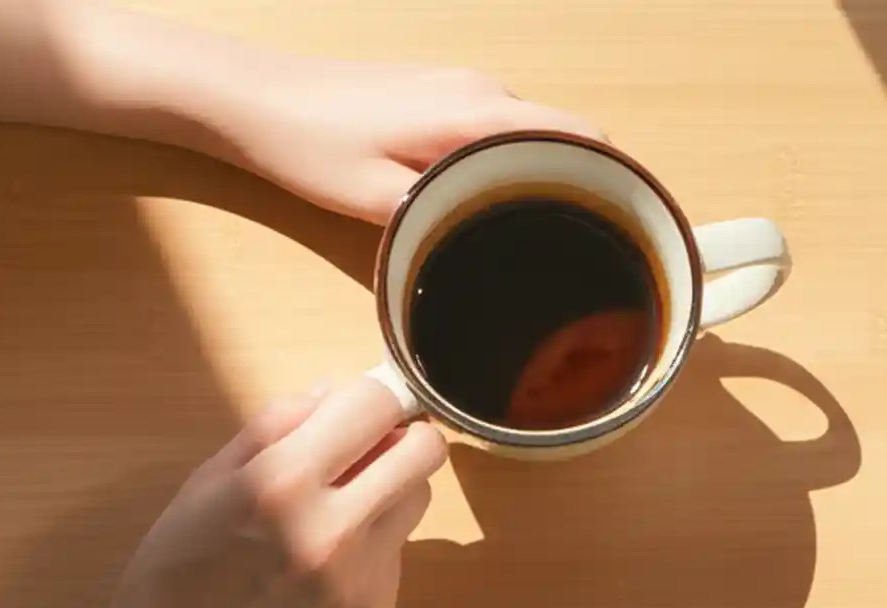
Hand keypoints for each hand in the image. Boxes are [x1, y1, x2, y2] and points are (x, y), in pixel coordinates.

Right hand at [25, 377, 447, 607]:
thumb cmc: (175, 569)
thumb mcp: (208, 480)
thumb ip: (276, 425)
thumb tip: (338, 391)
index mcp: (282, 483)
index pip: (376, 404)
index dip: (372, 395)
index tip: (359, 407)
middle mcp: (333, 529)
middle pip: (424, 450)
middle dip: (403, 434)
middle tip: (370, 446)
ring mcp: (360, 578)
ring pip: (419, 497)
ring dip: (391, 487)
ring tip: (340, 506)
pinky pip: (397, 551)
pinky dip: (372, 542)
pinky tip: (324, 564)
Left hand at [209, 58, 604, 223]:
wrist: (253, 97)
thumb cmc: (310, 147)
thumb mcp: (376, 201)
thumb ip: (443, 219)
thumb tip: (497, 243)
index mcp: (475, 115)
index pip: (578, 134)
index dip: (617, 173)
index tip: (633, 215)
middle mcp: (480, 90)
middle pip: (564, 131)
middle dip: (587, 178)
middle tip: (592, 238)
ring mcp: (460, 85)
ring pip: (531, 129)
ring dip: (547, 169)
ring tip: (548, 228)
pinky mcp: (439, 91)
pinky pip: (501, 125)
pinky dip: (515, 157)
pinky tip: (497, 199)